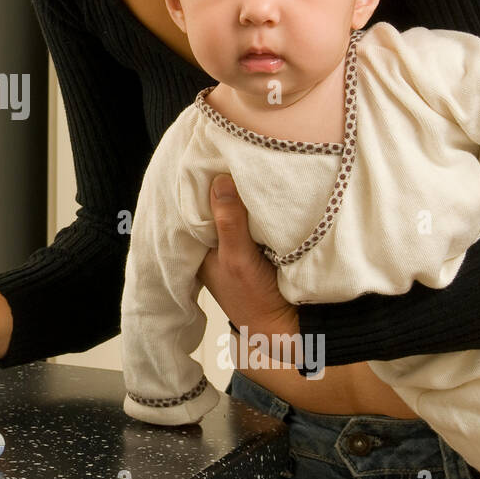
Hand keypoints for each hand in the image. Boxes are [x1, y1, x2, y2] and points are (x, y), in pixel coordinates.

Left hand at [199, 173, 300, 354]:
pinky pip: (252, 219)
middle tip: (229, 151)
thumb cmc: (254, 299)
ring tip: (245, 161)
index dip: (198, 183)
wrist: (288, 327)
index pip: (191, 207)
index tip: (206, 155)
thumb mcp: (237, 259)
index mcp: (197, 248)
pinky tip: (262, 188)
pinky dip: (256, 207)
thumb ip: (229, 223)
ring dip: (241, 195)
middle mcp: (213, 244)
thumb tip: (220, 180)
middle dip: (221, 185)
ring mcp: (235, 244)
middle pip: (213, 206)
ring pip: (234, 210)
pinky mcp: (256, 245)